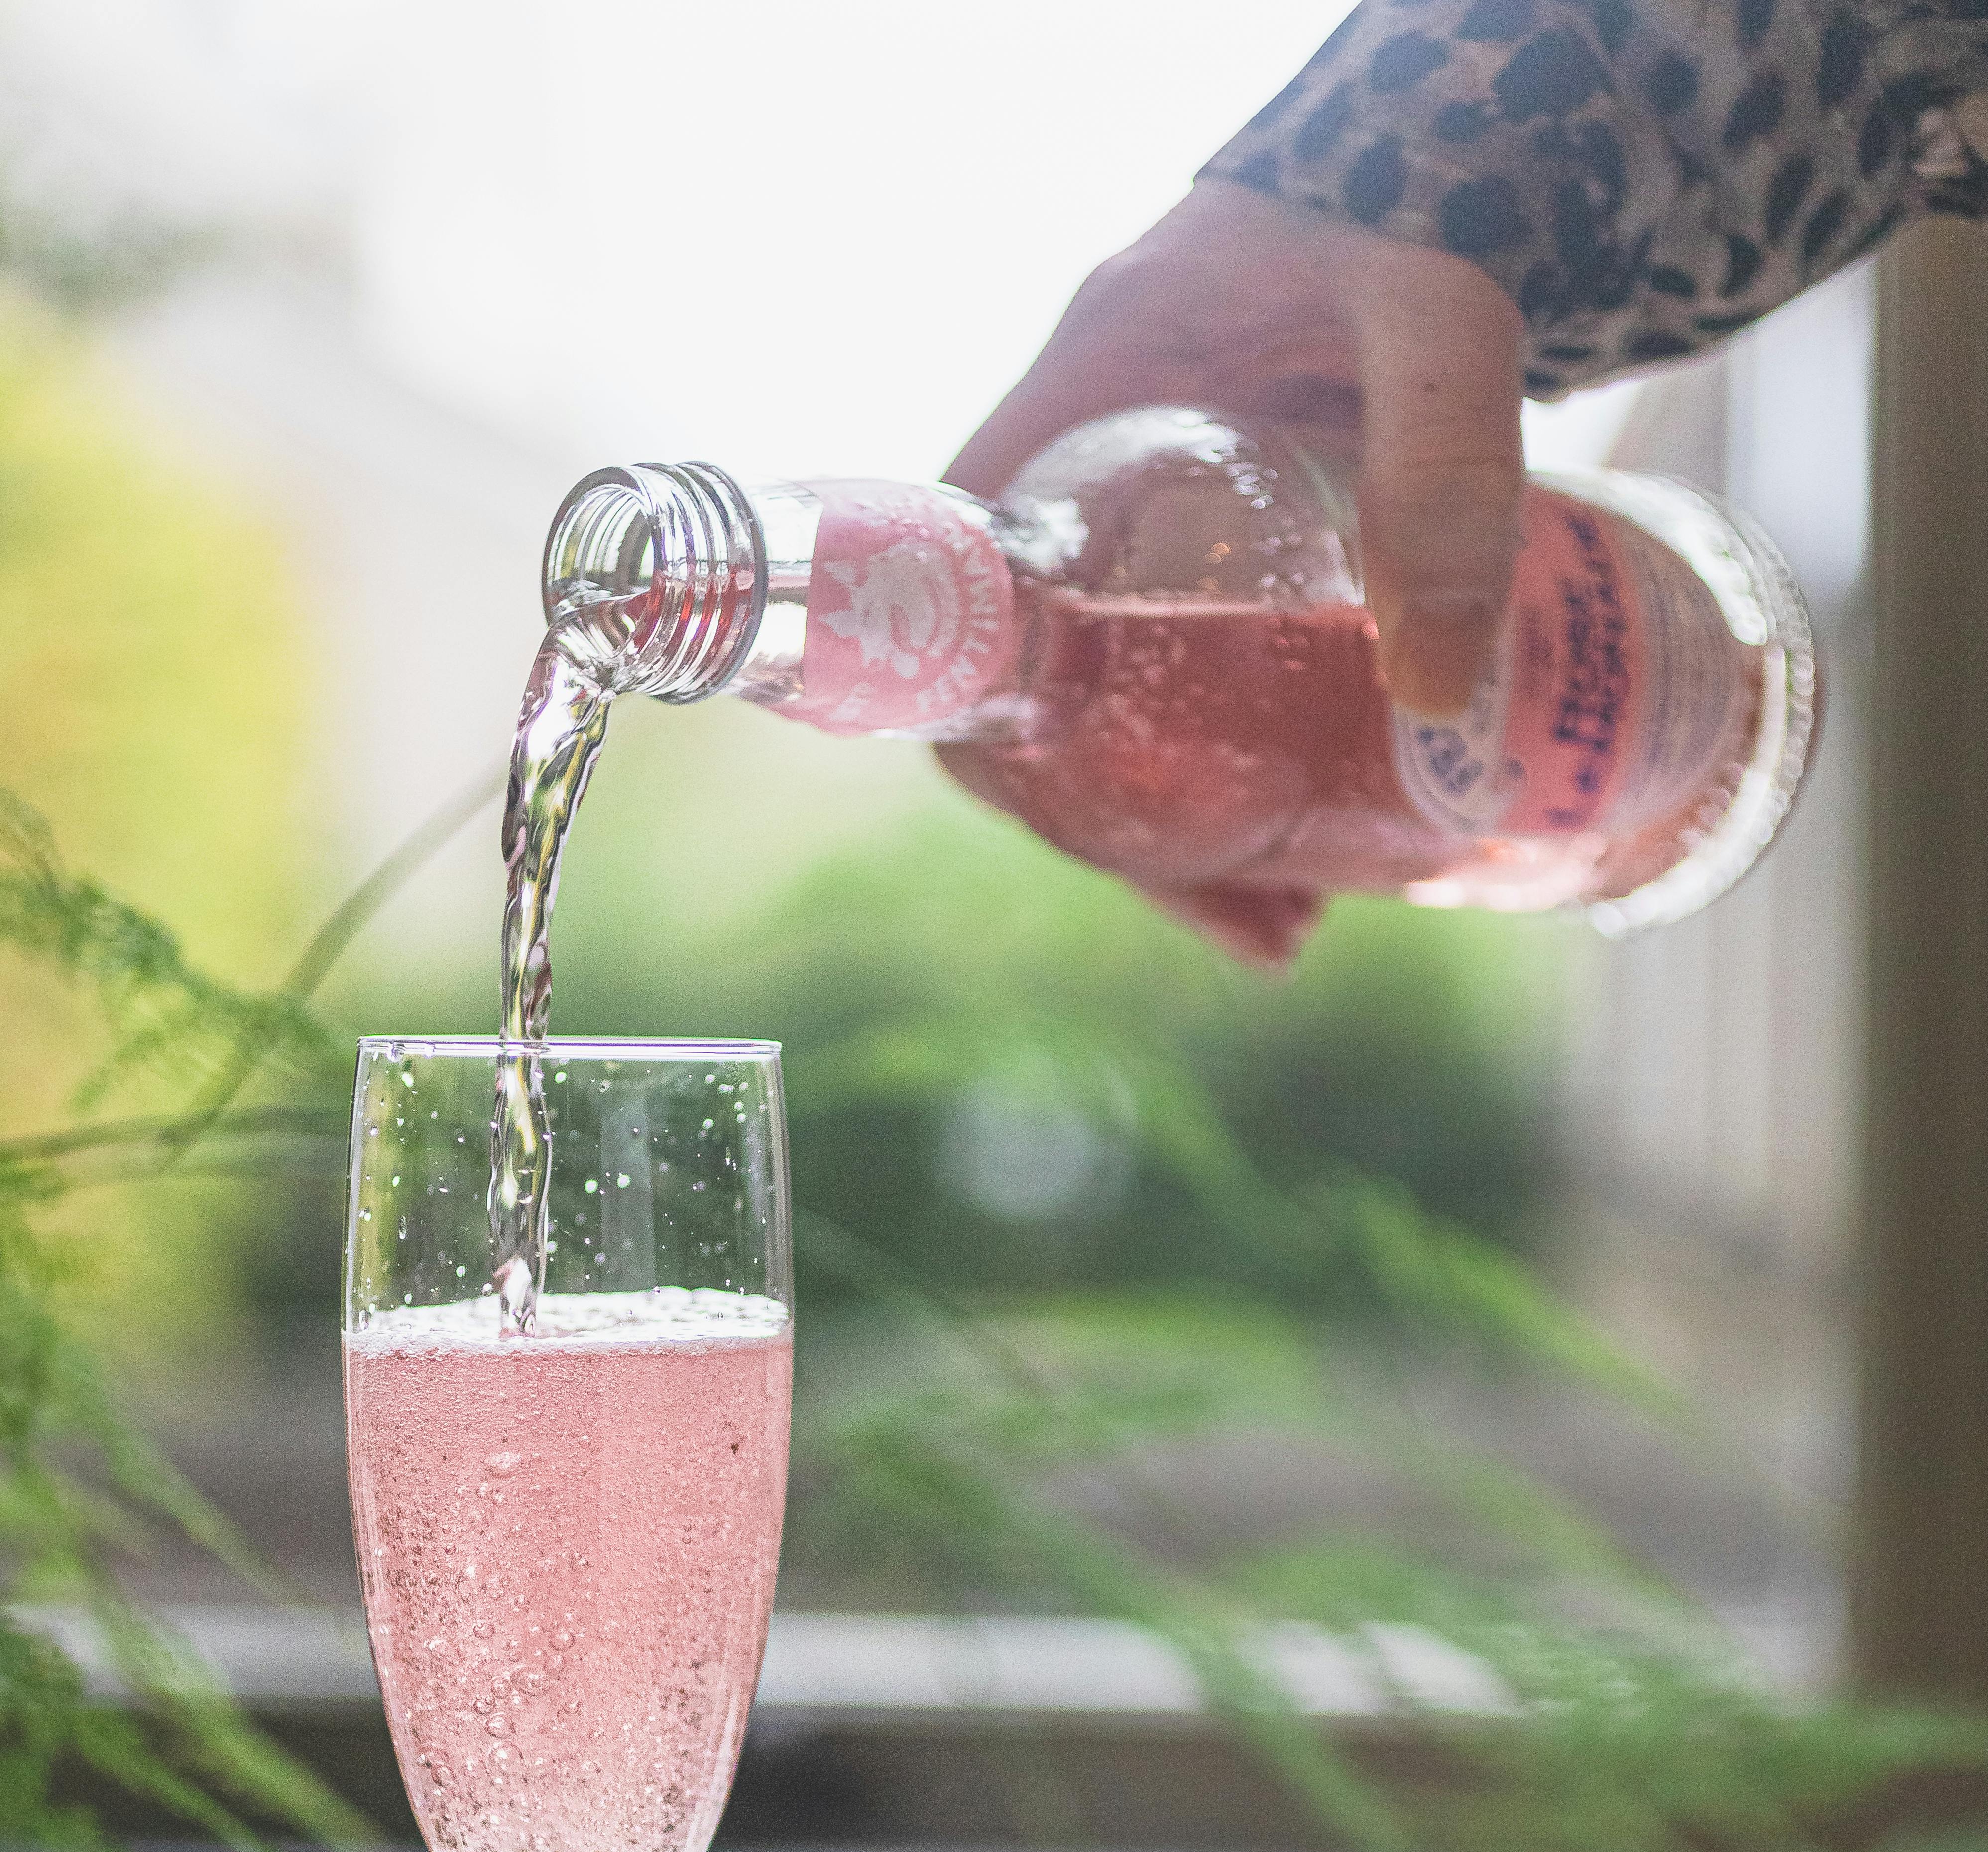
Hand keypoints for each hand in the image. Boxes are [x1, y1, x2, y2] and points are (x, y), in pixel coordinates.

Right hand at [940, 179, 1525, 963]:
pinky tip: (1304, 870)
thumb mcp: (1441, 325)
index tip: (1060, 808)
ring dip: (1182, 838)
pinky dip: (1232, 792)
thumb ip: (1444, 473)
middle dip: (1115, 824)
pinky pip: (1184, 695)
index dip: (977, 703)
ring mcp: (1148, 529)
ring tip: (1284, 932)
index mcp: (1088, 394)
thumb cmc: (1420, 222)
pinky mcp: (1212, 564)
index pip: (958, 573)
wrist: (1447, 172)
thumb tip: (1436, 692)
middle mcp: (1093, 476)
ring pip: (1116, 715)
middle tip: (1238, 912)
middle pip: (1039, 688)